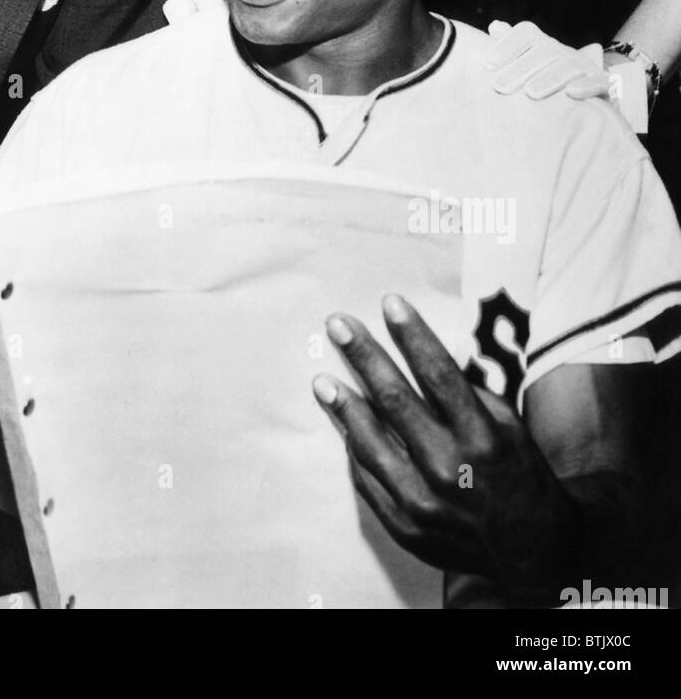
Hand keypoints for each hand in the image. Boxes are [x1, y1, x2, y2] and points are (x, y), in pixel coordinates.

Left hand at [312, 295, 577, 600]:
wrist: (532, 552)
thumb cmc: (520, 474)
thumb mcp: (508, 427)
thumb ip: (467, 395)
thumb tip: (421, 357)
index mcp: (482, 435)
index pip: (437, 372)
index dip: (411, 334)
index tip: (390, 302)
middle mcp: (450, 467)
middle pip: (395, 398)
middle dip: (363, 355)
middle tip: (337, 325)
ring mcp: (423, 501)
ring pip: (369, 442)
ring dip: (343, 406)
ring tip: (323, 380)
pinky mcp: (405, 526)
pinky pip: (367, 479)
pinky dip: (354, 449)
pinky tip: (344, 426)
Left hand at [485, 19, 608, 99]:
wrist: (593, 97)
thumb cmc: (551, 81)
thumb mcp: (533, 64)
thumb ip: (514, 46)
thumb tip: (495, 26)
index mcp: (546, 45)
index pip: (527, 34)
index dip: (508, 46)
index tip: (487, 64)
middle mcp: (565, 52)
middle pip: (544, 52)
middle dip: (520, 68)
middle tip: (499, 86)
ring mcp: (587, 66)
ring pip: (569, 66)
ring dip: (549, 78)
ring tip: (530, 93)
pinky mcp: (605, 84)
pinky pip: (599, 82)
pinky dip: (587, 86)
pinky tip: (572, 93)